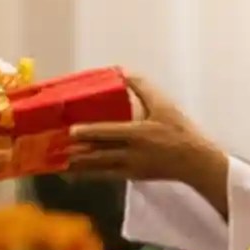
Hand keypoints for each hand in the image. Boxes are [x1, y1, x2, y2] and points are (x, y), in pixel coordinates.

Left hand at [67, 72, 215, 180]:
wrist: (194, 161)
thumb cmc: (179, 130)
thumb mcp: (164, 104)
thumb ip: (143, 88)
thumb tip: (123, 73)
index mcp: (139, 132)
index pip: (109, 132)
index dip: (89, 132)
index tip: (71, 131)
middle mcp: (132, 152)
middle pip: (99, 153)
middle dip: (76, 152)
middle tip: (55, 149)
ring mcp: (131, 167)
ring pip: (99, 168)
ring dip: (78, 166)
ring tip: (59, 165)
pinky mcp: (132, 176)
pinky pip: (105, 176)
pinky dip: (89, 175)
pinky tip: (76, 174)